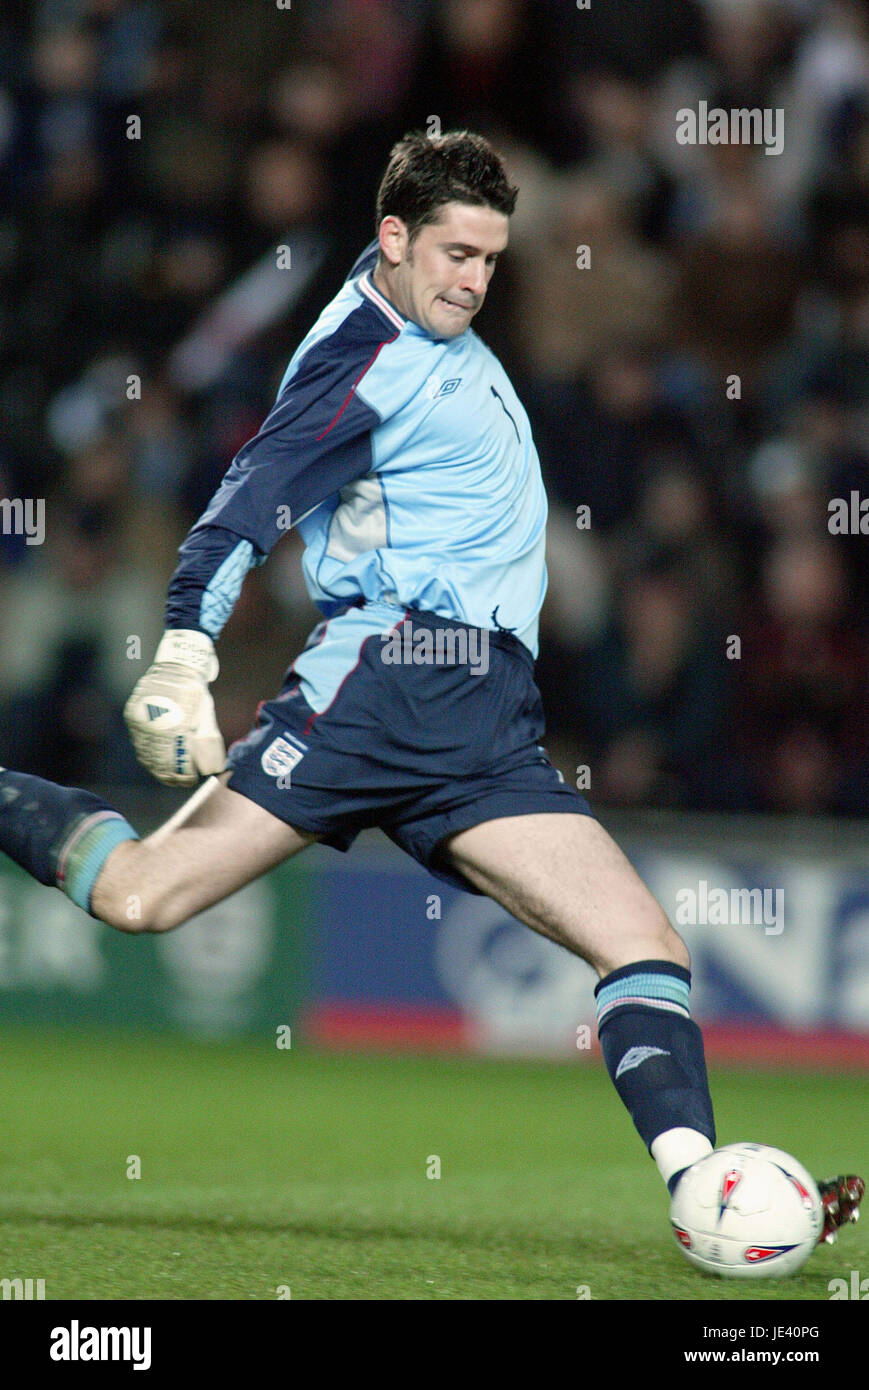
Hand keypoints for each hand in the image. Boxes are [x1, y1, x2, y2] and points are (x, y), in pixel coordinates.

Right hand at [124, 630, 225, 786]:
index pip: (175, 760)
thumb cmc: (196, 691)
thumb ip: (206, 742)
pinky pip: (138, 741)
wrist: (176, 665)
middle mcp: (152, 723)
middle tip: (178, 782)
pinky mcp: (132, 715)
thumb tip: (210, 768)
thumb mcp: (206, 716)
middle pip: (158, 760)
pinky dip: (146, 754)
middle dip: (169, 775)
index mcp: (172, 724)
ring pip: (145, 753)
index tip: (189, 780)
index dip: (183, 774)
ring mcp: (139, 719)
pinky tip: (154, 762)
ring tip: (167, 776)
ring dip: (156, 767)